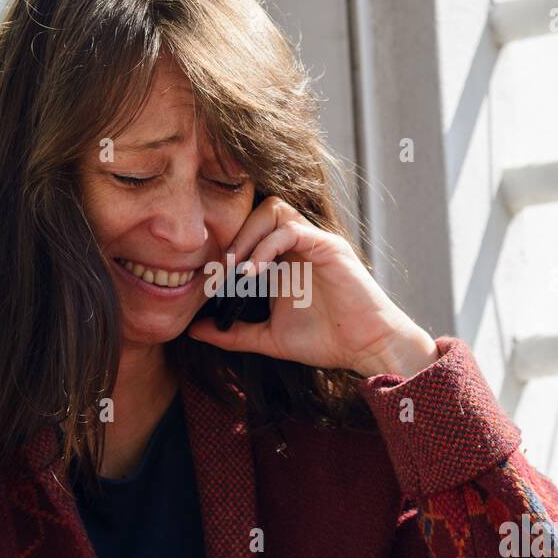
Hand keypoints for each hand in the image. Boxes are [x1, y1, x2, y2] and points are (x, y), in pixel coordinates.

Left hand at [185, 196, 439, 377]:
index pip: (247, 232)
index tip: (206, 280)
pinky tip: (254, 273)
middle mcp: (297, 245)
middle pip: (257, 211)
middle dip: (233, 237)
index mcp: (282, 260)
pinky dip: (266, 247)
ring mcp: (313, 242)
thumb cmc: (324, 341)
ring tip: (235, 270)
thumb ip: (232, 333)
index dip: (224, 250)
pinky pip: (290, 230)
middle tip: (218, 271)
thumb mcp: (268, 338)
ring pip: (274, 209)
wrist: (365, 348)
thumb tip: (193, 330)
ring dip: (248, 236)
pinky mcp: (327, 246)